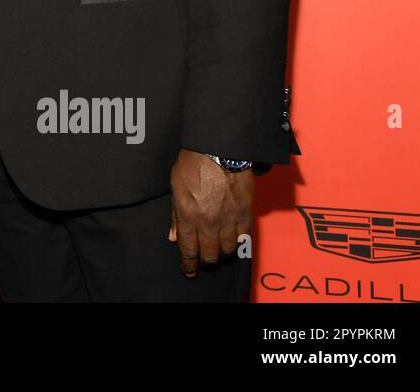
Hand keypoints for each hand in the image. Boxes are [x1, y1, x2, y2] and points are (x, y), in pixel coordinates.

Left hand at [167, 149, 252, 277]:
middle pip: (210, 255)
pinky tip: (231, 238)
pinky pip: (243, 237)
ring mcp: (229, 218)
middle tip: (204, 258)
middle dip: (206, 260)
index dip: (189, 264)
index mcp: (189, 215)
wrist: (219, 148)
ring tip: (218, 248)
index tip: (189, 271)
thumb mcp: (176, 187)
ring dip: (222, 252)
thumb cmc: (193, 164)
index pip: (189, 250)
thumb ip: (176, 215)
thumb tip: (174, 237)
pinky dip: (237, 241)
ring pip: (228, 250)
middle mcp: (209, 222)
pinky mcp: (245, 212)